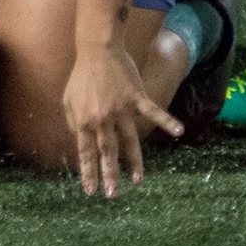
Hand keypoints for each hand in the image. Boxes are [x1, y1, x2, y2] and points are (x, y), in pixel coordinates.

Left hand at [62, 44, 179, 197]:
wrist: (96, 51)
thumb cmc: (81, 78)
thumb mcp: (68, 100)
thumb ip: (74, 123)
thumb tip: (80, 142)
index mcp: (85, 119)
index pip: (86, 151)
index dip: (88, 172)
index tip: (91, 191)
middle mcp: (102, 118)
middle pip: (107, 151)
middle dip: (110, 174)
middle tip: (113, 194)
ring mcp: (121, 109)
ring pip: (129, 140)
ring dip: (134, 161)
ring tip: (137, 179)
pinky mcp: (135, 98)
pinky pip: (153, 112)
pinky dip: (166, 120)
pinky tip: (178, 131)